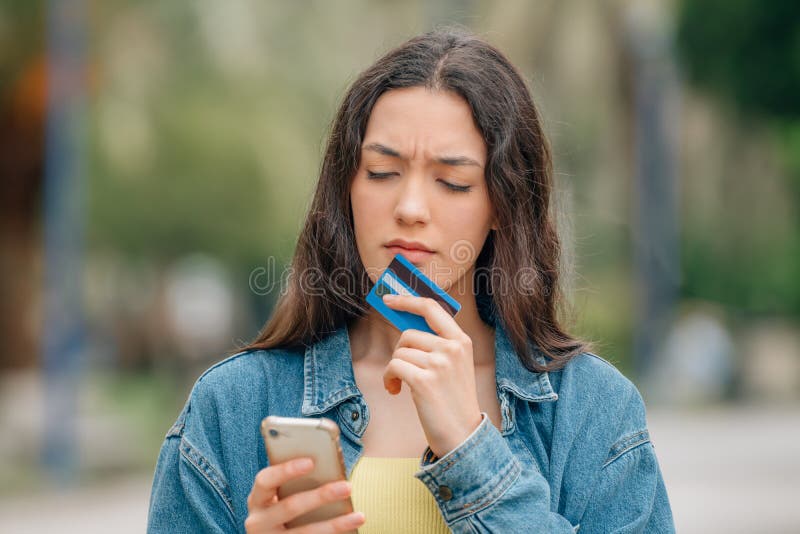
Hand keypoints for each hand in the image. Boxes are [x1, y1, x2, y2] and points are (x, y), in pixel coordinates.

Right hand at [245, 457, 364, 532]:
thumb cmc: (281, 506)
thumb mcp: (279, 495)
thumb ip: (293, 483)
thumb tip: (328, 465)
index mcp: (256, 499)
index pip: (265, 480)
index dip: (286, 470)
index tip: (311, 461)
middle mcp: (258, 522)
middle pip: (290, 507)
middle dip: (320, 496)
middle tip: (347, 487)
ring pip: (305, 533)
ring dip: (334, 525)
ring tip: (359, 516)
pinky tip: (351, 531)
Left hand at [381, 293, 482, 457]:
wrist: (463, 435)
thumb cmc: (452, 400)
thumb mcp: (453, 365)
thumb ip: (436, 344)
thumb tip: (405, 325)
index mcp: (461, 340)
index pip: (432, 307)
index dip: (407, 300)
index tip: (389, 299)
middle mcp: (452, 348)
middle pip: (408, 334)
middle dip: (399, 352)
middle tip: (402, 370)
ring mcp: (439, 364)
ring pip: (399, 352)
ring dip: (393, 369)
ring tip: (401, 385)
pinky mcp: (424, 381)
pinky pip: (393, 366)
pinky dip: (388, 378)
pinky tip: (395, 390)